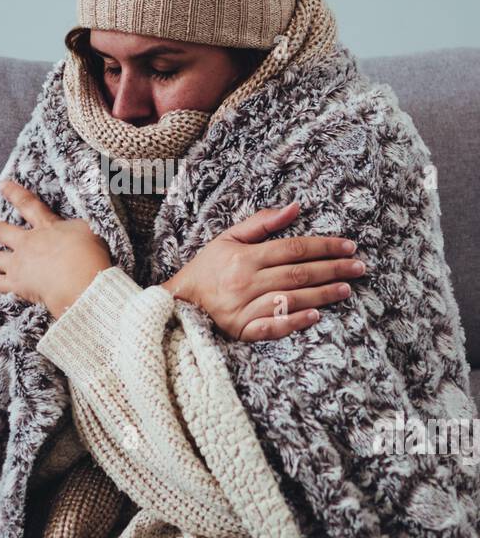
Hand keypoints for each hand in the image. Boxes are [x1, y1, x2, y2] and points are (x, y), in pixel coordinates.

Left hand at [0, 179, 112, 318]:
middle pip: (3, 231)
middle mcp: (28, 243)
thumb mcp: (89, 231)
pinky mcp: (16, 284)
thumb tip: (81, 219)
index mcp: (46, 227)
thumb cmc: (90, 255)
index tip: (2, 185)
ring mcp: (19, 264)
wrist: (81, 280)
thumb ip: (80, 225)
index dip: (14, 194)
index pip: (28, 205)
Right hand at [159, 200, 365, 341]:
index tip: (348, 246)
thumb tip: (295, 207)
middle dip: (332, 269)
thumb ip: (261, 223)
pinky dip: (293, 322)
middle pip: (297, 274)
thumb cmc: (208, 267)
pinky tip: (314, 316)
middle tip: (359, 267)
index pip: (292, 248)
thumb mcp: (228, 238)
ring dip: (321, 295)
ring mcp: (243, 308)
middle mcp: (245, 282)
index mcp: (245, 257)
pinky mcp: (241, 330)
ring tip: (346, 289)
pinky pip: (271, 328)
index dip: (323, 246)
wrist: (179, 300)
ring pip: (290, 299)